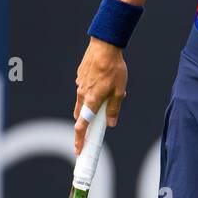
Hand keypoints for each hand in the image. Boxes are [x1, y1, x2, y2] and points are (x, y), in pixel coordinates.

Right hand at [73, 36, 127, 153]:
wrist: (104, 46)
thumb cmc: (114, 69)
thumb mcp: (119, 91)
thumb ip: (114, 109)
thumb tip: (111, 124)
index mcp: (91, 101)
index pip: (81, 126)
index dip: (79, 140)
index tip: (78, 151)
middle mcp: (82, 94)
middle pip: (79, 116)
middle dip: (84, 124)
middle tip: (92, 130)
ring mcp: (79, 85)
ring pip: (81, 102)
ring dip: (89, 106)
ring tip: (106, 97)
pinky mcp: (80, 77)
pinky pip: (84, 89)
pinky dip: (90, 92)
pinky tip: (103, 83)